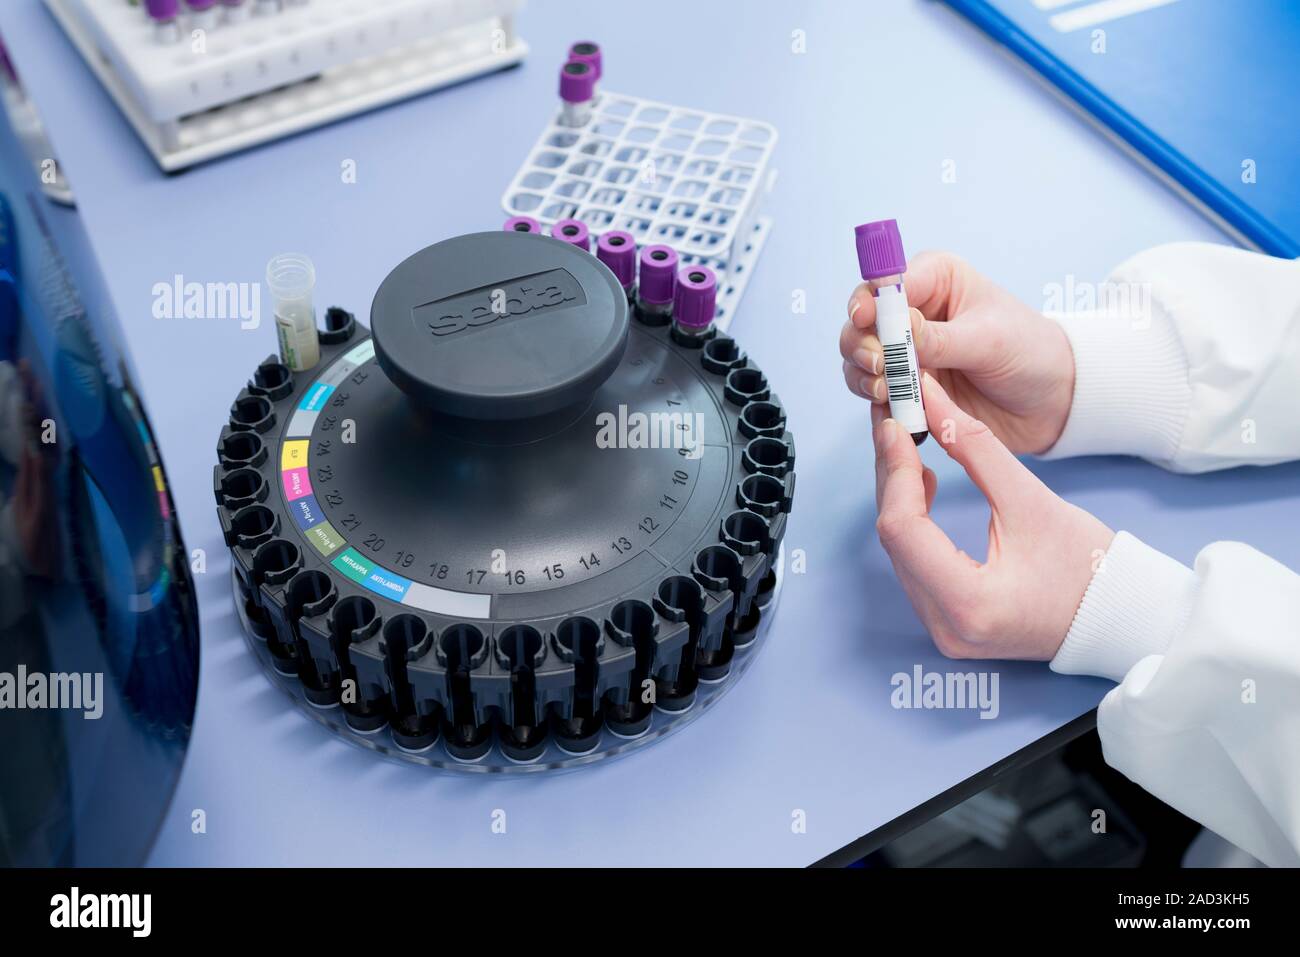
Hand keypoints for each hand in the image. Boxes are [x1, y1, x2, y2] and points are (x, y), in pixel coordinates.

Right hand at [841, 251, 1075, 454]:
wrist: (1050, 403)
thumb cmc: (1030, 353)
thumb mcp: (989, 340)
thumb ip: (940, 338)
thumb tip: (897, 329)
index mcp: (935, 280)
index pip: (886, 282)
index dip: (868, 299)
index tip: (864, 319)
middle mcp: (912, 313)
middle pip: (861, 323)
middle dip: (862, 345)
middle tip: (880, 366)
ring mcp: (905, 353)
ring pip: (859, 360)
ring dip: (864, 376)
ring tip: (888, 391)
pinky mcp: (905, 387)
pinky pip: (873, 394)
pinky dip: (876, 403)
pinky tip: (893, 409)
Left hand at [872, 373, 1112, 660]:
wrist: (1119, 617)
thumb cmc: (1090, 566)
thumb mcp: (1032, 498)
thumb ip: (974, 448)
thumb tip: (929, 400)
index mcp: (970, 604)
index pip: (903, 529)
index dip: (895, 470)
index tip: (895, 426)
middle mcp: (947, 628)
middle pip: (895, 539)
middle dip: (893, 476)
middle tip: (895, 424)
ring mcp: (943, 631)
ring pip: (899, 551)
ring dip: (900, 496)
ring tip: (909, 447)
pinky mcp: (947, 624)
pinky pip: (913, 565)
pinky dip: (913, 522)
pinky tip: (923, 485)